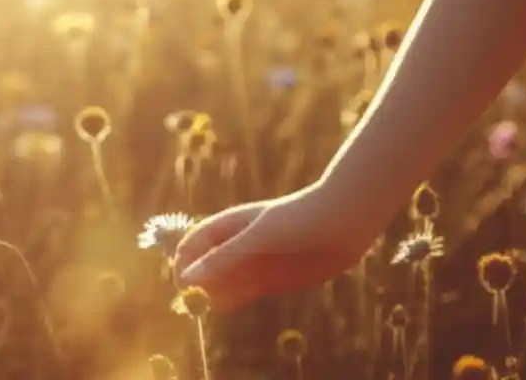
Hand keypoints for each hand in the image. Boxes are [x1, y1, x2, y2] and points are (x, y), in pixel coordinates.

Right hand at [173, 183, 376, 311]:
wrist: (342, 223)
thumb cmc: (298, 219)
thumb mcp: (258, 238)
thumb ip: (224, 258)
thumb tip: (188, 278)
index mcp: (227, 226)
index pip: (191, 247)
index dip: (182, 264)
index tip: (182, 285)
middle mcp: (235, 245)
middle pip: (203, 268)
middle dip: (194, 285)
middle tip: (191, 304)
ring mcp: (251, 264)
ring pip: (221, 283)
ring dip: (211, 295)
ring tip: (206, 306)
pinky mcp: (268, 280)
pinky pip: (241, 293)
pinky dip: (229, 301)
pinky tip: (224, 306)